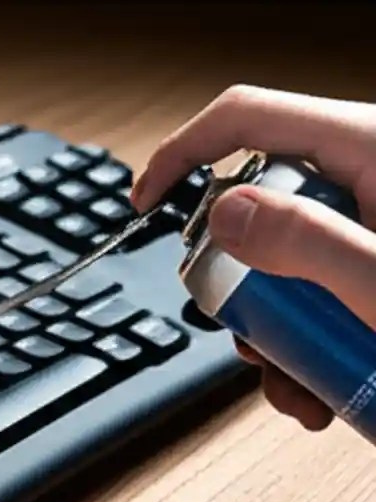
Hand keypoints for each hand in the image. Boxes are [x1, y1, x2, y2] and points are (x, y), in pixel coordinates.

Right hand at [131, 84, 375, 430]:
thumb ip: (307, 242)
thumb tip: (226, 211)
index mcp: (374, 148)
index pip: (246, 117)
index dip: (182, 153)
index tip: (148, 202)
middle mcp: (373, 175)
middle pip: (262, 203)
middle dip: (240, 283)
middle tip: (247, 334)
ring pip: (288, 257)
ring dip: (275, 327)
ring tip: (294, 384)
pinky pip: (324, 283)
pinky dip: (309, 336)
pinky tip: (321, 384)